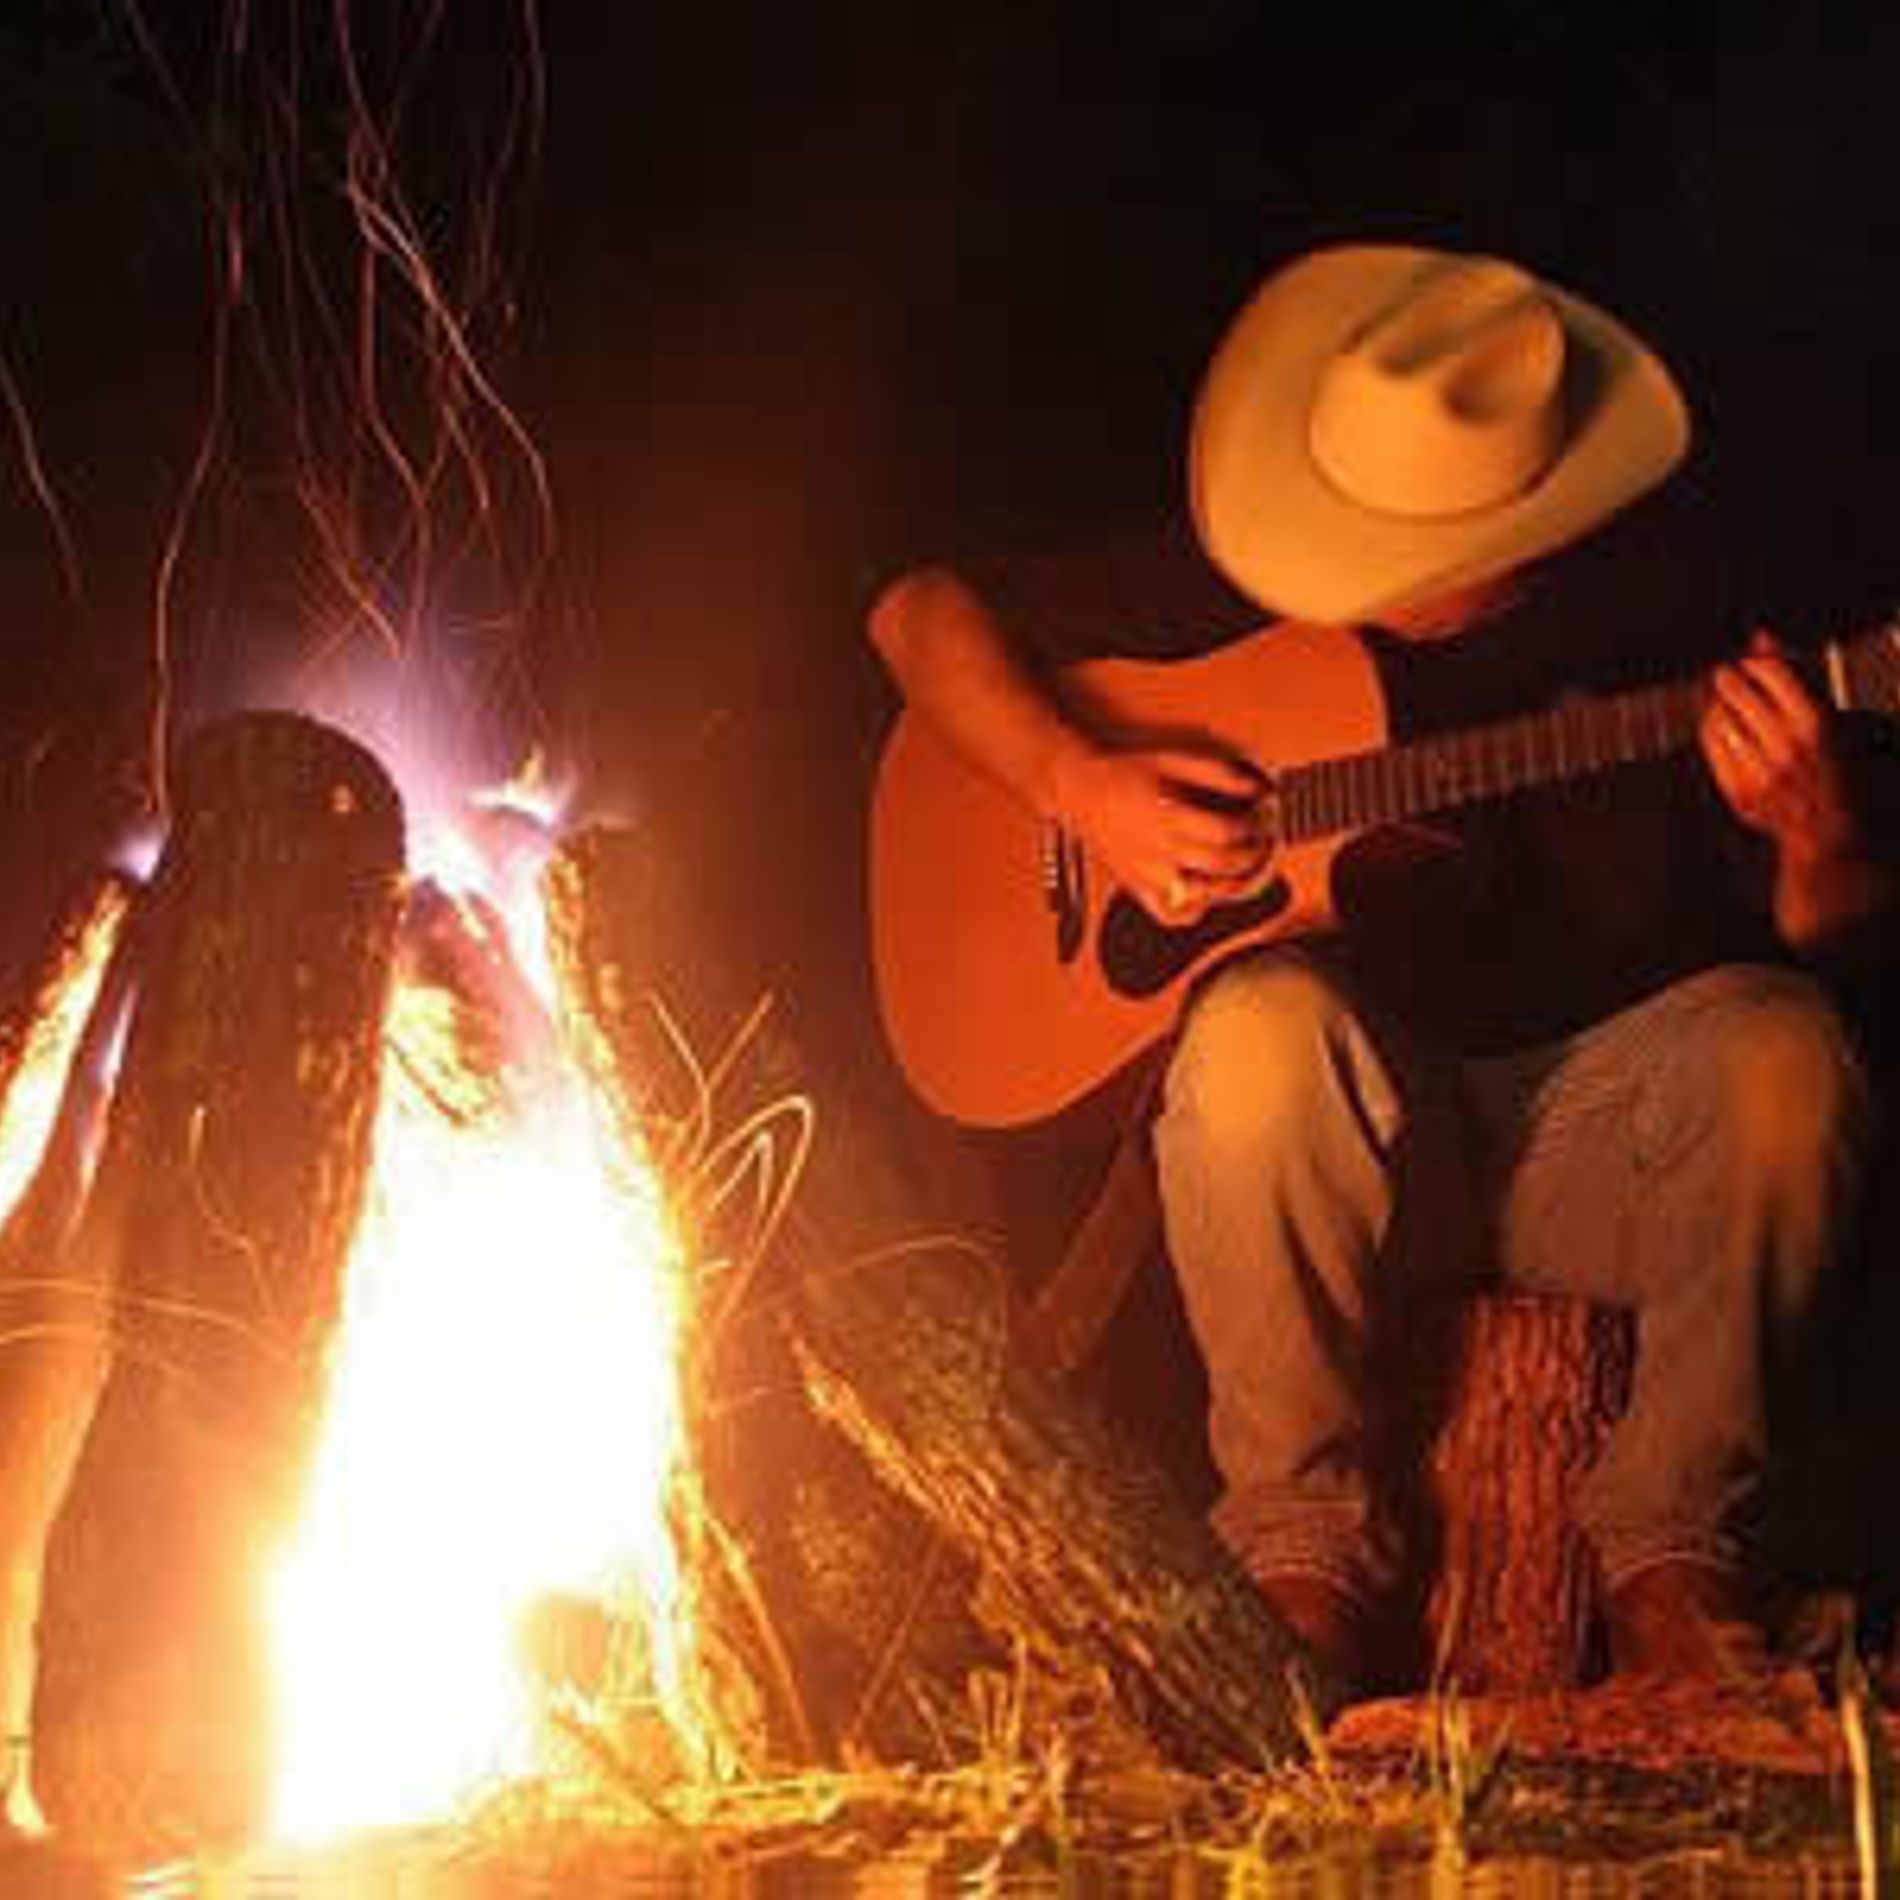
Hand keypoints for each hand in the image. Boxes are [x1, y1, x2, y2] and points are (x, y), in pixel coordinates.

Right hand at [1050, 743, 1271, 922]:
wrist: (1078, 790)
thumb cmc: (1124, 773)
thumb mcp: (1173, 759)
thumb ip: (1218, 773)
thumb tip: (1258, 787)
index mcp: (1169, 816)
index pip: (1225, 833)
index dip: (1252, 829)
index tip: (1261, 822)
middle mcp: (1159, 849)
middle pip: (1220, 865)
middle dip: (1251, 858)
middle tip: (1260, 846)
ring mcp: (1147, 874)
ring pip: (1202, 896)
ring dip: (1231, 886)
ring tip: (1241, 871)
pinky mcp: (1137, 888)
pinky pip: (1171, 915)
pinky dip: (1194, 911)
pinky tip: (1205, 893)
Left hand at [1701, 631, 1888, 946]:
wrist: (1830, 830)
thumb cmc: (1837, 766)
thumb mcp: (1831, 715)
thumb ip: (1794, 675)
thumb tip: (1761, 635)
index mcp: (1817, 724)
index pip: (1769, 674)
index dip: (1753, 662)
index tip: (1748, 660)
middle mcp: (1786, 748)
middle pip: (1738, 694)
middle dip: (1729, 679)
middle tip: (1726, 675)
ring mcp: (1761, 772)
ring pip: (1719, 719)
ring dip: (1719, 705)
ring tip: (1726, 703)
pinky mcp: (1740, 793)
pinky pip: (1711, 749)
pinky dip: (1712, 733)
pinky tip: (1721, 728)